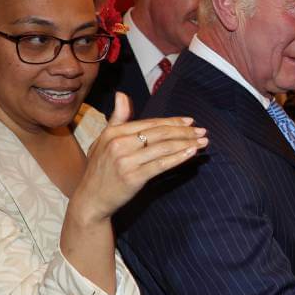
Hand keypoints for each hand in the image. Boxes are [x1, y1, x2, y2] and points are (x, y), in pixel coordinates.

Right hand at [69, 92, 207, 222]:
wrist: (91, 199)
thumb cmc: (100, 169)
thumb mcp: (103, 140)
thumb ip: (117, 119)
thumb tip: (122, 94)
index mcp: (113, 132)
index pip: (150, 123)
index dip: (172, 121)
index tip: (190, 121)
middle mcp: (118, 144)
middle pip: (159, 133)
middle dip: (184, 132)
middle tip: (202, 131)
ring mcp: (126, 161)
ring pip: (164, 148)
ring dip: (187, 143)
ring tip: (203, 142)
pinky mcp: (134, 177)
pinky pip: (161, 165)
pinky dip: (179, 158)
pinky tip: (191, 153)